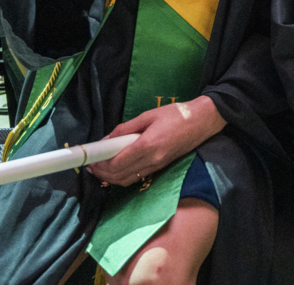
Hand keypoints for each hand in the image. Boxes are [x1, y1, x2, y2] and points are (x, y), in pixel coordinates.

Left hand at [87, 96, 226, 186]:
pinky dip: (124, 177)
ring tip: (100, 170)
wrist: (203, 121)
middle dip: (102, 174)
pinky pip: (138, 177)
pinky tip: (117, 171)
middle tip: (92, 166)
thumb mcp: (148, 115)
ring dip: (111, 178)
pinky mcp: (162, 166)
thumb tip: (107, 138)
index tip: (91, 160)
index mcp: (147, 145)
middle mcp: (152, 159)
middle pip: (120, 175)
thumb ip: (126, 128)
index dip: (101, 165)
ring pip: (128, 180)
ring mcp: (158, 165)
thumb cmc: (176, 114)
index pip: (117, 163)